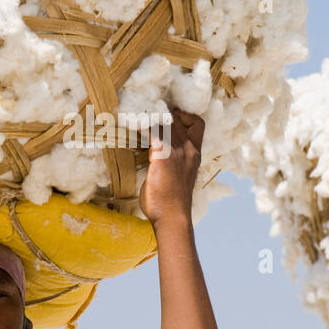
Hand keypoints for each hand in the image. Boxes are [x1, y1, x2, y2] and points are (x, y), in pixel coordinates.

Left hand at [138, 108, 203, 225]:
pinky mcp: (162, 156)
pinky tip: (131, 122)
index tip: (170, 116)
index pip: (197, 123)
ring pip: (165, 122)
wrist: (172, 217)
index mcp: (195, 154)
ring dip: (149, 116)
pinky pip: (152, 131)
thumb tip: (158, 158)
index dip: (184, 116)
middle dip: (161, 113)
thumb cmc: (172, 202)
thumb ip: (172, 162)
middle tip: (143, 112)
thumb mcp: (179, 176)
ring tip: (135, 114)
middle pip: (177, 119)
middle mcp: (189, 149)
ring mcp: (177, 151)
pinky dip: (141, 125)